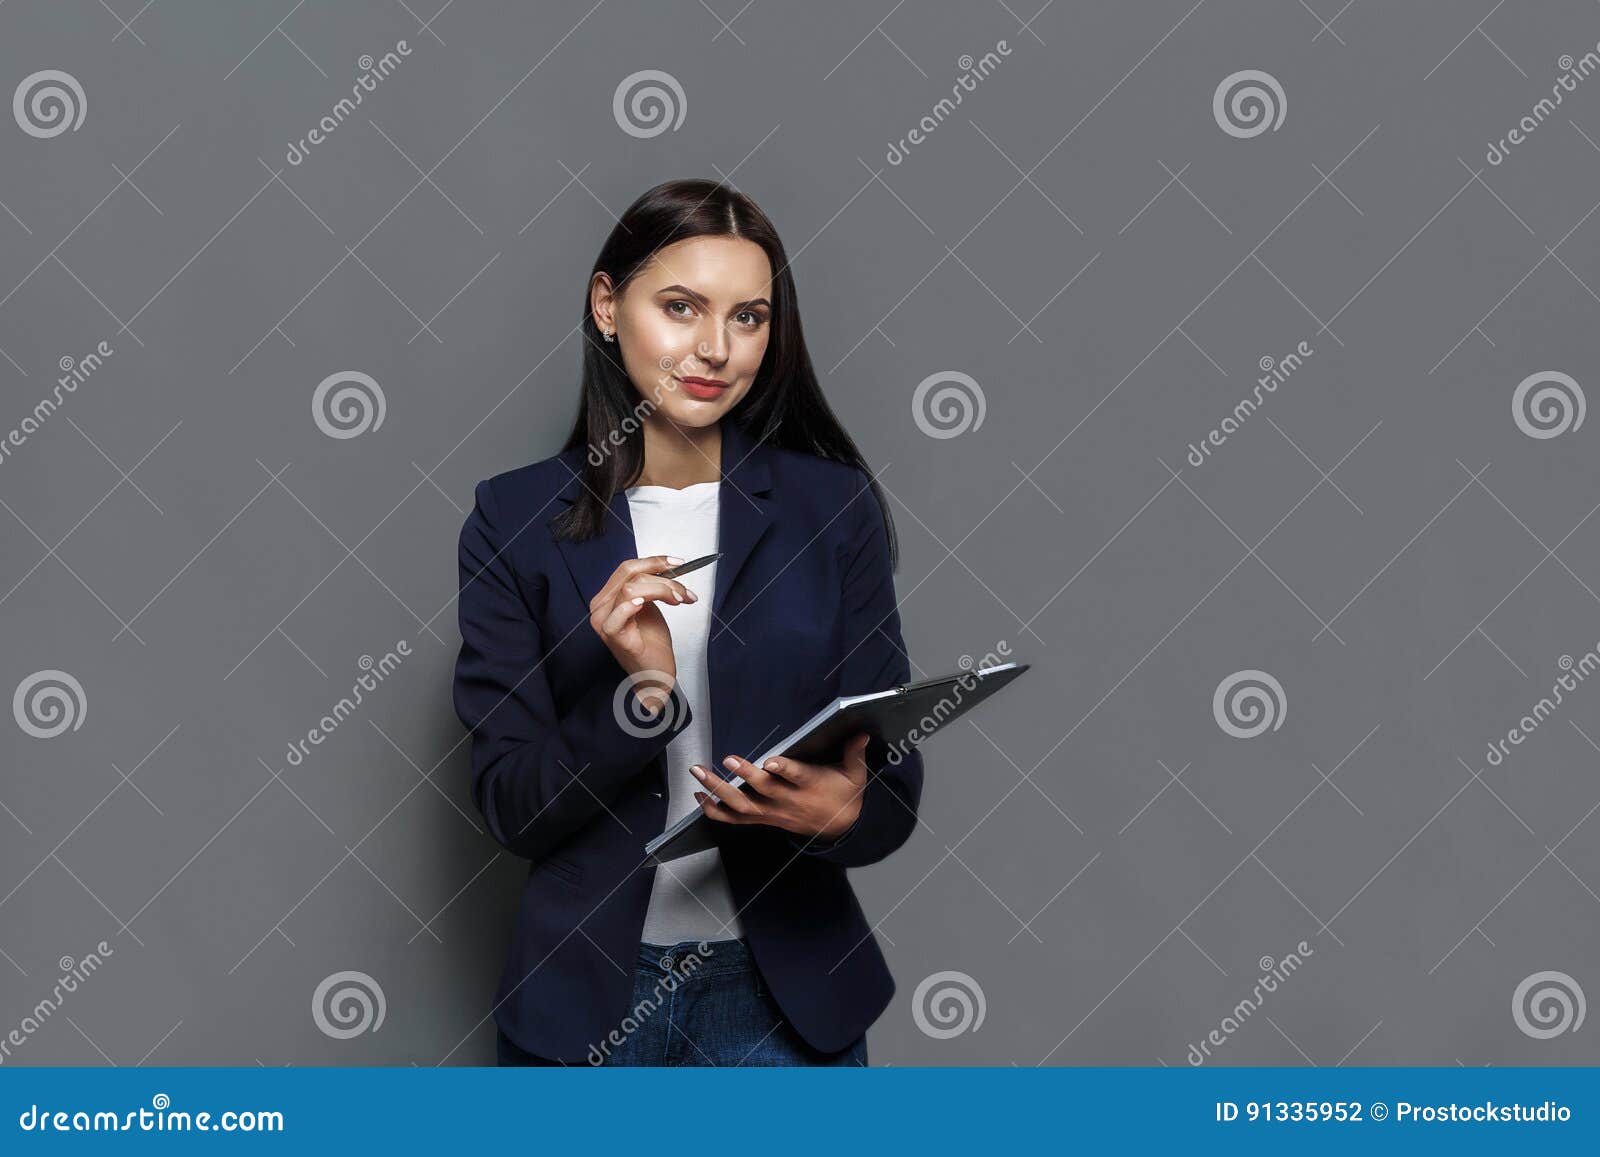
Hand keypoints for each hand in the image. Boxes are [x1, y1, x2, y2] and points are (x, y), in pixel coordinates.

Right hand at [588, 555, 695, 713]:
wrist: (654, 676)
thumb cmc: (651, 644)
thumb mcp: (651, 607)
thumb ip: (650, 587)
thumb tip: (666, 567)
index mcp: (608, 597)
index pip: (627, 568)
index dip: (654, 562)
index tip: (678, 563)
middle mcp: (601, 607)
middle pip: (630, 574)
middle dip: (664, 578)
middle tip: (683, 591)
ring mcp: (604, 622)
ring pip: (631, 589)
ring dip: (663, 590)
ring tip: (680, 600)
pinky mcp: (614, 637)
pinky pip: (619, 614)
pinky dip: (632, 605)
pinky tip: (644, 605)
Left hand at [690, 732, 871, 839]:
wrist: (840, 828)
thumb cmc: (844, 795)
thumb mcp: (855, 775)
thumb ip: (854, 753)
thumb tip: (861, 733)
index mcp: (810, 786)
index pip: (795, 777)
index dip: (783, 770)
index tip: (769, 761)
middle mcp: (788, 801)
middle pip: (762, 791)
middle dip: (742, 776)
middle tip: (725, 759)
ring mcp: (773, 812)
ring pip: (742, 805)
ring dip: (717, 790)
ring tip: (699, 773)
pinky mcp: (764, 819)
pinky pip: (735, 818)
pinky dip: (715, 810)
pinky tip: (699, 797)